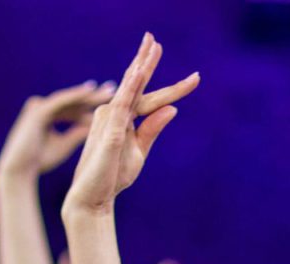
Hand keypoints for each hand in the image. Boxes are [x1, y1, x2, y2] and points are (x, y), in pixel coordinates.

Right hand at [0, 81, 114, 187]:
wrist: (19, 169)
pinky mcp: (39, 110)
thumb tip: (96, 126)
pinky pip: (61, 101)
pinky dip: (75, 95)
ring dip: (88, 94)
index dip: (92, 105)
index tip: (111, 102)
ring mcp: (40, 106)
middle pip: (73, 101)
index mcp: (49, 115)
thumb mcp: (64, 144)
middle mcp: (44, 107)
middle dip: (93, 96)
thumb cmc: (40, 160)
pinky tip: (90, 90)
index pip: (74, 108)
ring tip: (107, 90)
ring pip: (70, 99)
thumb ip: (77, 133)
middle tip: (113, 88)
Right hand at [62, 33, 199, 220]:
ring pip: (130, 90)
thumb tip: (172, 109)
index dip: (173, 88)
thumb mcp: (139, 151)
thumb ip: (152, 129)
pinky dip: (130, 88)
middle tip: (154, 38)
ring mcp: (111, 121)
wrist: (92, 198)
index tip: (196, 77)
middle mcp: (115, 114)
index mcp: (124, 119)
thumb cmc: (112, 176)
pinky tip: (138, 72)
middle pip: (135, 83)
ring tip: (151, 46)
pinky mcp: (111, 133)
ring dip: (140, 67)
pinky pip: (122, 107)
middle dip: (146, 60)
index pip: (149, 97)